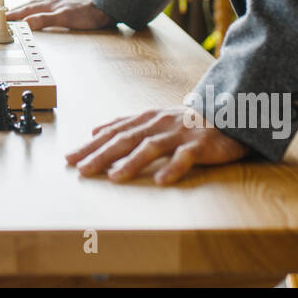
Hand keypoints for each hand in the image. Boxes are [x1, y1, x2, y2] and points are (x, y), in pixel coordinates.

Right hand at [5, 0, 114, 30]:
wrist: (107, 9)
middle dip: (16, 11)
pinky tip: (41, 14)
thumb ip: (45, 20)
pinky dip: (38, 11)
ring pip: (38, 5)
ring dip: (26, 10)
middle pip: (30, 6)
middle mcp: (53, 2)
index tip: (1, 19)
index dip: (13, 15)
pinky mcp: (67, 7)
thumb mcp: (65, 19)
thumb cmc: (88, 14)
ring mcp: (60, 4)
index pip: (26, 10)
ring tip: (19, 13)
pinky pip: (46, 8)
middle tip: (5, 16)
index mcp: (50, 4)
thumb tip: (26, 23)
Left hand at [65, 108, 248, 183]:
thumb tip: (95, 130)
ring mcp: (178, 134)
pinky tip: (161, 181)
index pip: (112, 132)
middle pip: (125, 139)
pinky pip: (185, 158)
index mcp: (145, 118)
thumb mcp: (153, 119)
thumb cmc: (186, 122)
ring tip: (114, 178)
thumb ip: (125, 124)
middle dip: (101, 155)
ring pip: (151, 147)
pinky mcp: (199, 145)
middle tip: (81, 170)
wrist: (228, 116)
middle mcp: (158, 124)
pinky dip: (173, 169)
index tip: (69, 158)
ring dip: (131, 162)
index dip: (90, 145)